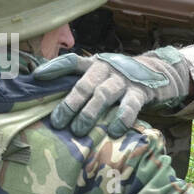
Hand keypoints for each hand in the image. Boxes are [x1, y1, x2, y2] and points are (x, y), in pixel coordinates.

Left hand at [33, 48, 192, 136]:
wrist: (157, 72)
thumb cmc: (118, 78)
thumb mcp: (100, 74)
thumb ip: (80, 81)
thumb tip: (49, 97)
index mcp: (93, 64)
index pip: (71, 62)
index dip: (54, 68)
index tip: (37, 77)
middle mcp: (106, 69)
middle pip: (84, 85)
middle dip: (69, 104)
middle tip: (58, 123)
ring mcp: (123, 80)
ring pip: (103, 95)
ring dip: (90, 114)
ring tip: (78, 131)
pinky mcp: (140, 92)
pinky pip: (130, 106)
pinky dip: (121, 118)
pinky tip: (113, 131)